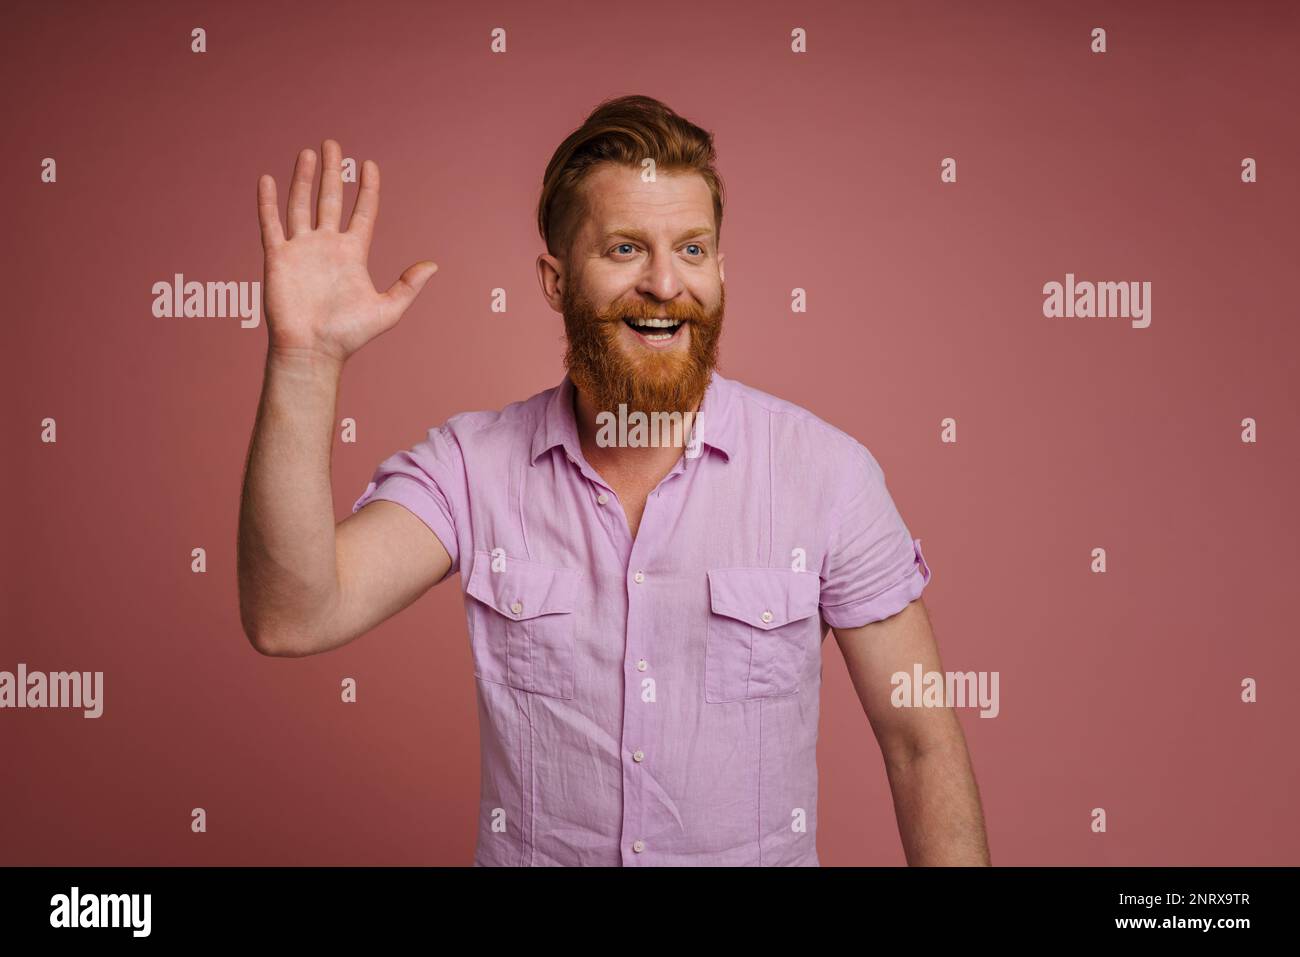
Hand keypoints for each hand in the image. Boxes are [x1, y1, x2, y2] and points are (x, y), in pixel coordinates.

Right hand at [256, 139, 437, 363]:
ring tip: (307, 153)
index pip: (362, 212)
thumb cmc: (349, 336)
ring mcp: (301, 250)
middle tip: (332, 144)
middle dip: (331, 172)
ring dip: (302, 178)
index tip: (369, 165)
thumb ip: (408, 285)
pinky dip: (268, 202)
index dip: (367, 188)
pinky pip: (272, 224)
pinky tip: (268, 178)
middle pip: (329, 199)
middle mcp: (327, 246)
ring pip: (301, 204)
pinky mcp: (278, 258)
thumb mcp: (388, 310)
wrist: (313, 351)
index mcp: (353, 254)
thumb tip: (433, 265)